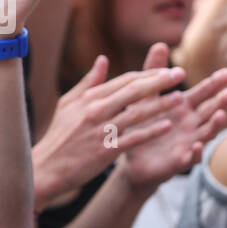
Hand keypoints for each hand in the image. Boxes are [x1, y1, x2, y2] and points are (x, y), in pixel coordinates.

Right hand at [33, 50, 187, 207]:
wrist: (46, 168)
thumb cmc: (58, 135)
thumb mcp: (68, 104)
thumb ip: (88, 82)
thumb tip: (103, 59)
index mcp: (89, 97)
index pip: (125, 80)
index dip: (148, 74)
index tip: (167, 69)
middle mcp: (96, 110)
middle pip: (134, 91)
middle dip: (159, 81)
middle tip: (180, 73)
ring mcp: (101, 130)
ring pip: (137, 113)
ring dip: (161, 105)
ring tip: (180, 98)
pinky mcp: (105, 150)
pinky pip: (133, 138)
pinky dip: (150, 131)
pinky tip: (168, 125)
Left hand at [117, 61, 226, 190]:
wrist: (129, 157)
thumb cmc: (141, 124)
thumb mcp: (144, 96)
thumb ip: (153, 73)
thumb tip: (160, 44)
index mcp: (184, 107)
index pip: (203, 93)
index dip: (214, 84)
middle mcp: (191, 124)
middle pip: (210, 111)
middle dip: (220, 102)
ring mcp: (188, 142)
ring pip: (206, 133)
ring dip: (215, 125)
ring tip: (222, 115)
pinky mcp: (179, 160)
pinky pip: (190, 157)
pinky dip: (195, 152)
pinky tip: (197, 145)